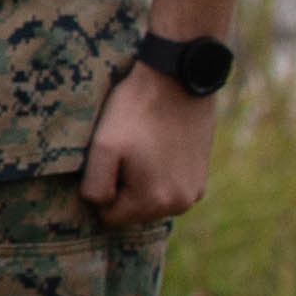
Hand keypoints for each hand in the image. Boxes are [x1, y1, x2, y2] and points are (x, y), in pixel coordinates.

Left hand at [82, 67, 215, 227]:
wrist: (178, 79)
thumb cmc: (135, 112)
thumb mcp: (103, 147)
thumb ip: (95, 187)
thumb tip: (101, 207)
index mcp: (154, 202)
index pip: (110, 217)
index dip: (103, 187)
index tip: (111, 159)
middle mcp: (180, 205)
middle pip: (132, 211)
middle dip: (122, 186)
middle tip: (127, 151)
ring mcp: (194, 192)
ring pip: (149, 200)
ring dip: (141, 180)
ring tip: (143, 147)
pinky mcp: (201, 177)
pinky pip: (168, 187)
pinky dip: (159, 173)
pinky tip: (159, 146)